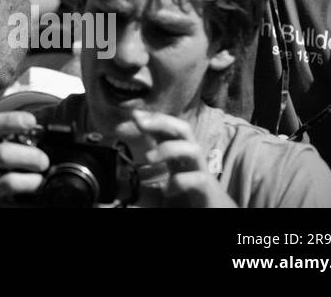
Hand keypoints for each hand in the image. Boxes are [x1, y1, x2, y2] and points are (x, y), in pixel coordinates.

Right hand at [0, 112, 48, 206]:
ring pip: (9, 183)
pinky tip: (38, 202)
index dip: (10, 120)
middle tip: (43, 161)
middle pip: (3, 155)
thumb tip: (35, 129)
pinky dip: (30, 205)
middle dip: (30, 156)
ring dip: (32, 182)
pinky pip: (12, 208)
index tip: (31, 121)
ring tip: (40, 181)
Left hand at [117, 110, 235, 207]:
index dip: (153, 119)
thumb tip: (116, 182)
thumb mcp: (157, 194)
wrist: (214, 215)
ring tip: (149, 158)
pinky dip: (181, 181)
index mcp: (179, 158)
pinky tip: (167, 190)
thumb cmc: (186, 203)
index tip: (134, 114)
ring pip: (193, 149)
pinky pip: (198, 179)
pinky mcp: (208, 191)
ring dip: (170, 148)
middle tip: (140, 122)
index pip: (168, 130)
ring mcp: (201, 173)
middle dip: (163, 121)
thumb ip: (139, 188)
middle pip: (184, 129)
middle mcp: (190, 161)